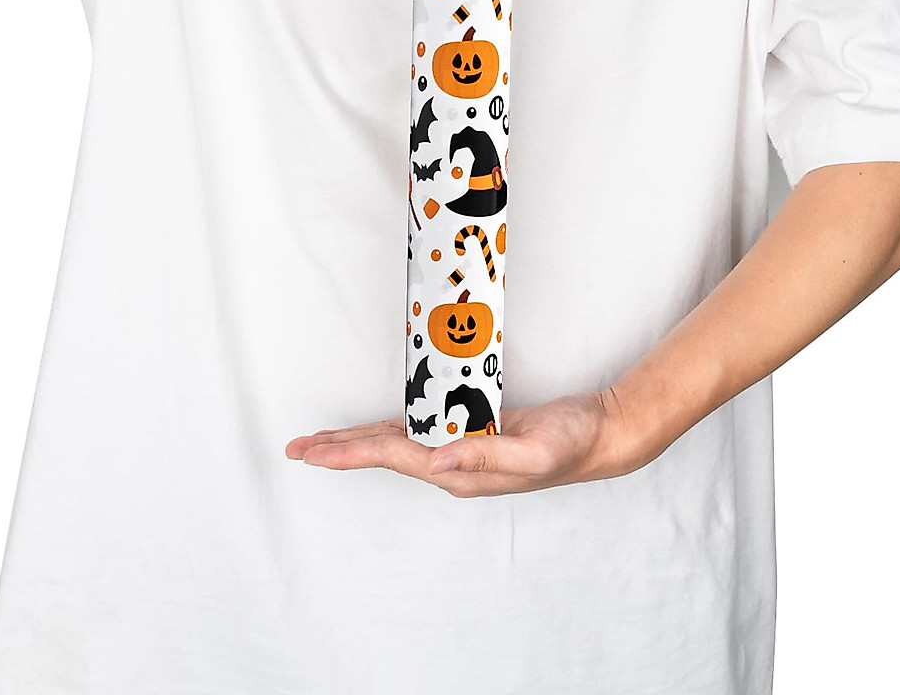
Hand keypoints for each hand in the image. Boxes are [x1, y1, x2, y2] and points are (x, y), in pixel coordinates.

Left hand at [284, 388, 654, 497]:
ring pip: (397, 445)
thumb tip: (437, 461)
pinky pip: (420, 432)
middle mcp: (456, 465)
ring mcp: (463, 451)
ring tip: (323, 441)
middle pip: (385, 455)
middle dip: (340, 450)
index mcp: (462, 470)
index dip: (351, 452)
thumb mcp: (534, 451)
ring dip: (359, 442)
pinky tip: (379, 429)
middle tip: (299, 447)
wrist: (600, 436)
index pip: (394, 458)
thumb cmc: (572, 443)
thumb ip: (487, 457)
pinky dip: (391, 429)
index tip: (315, 451)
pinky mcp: (473, 434)